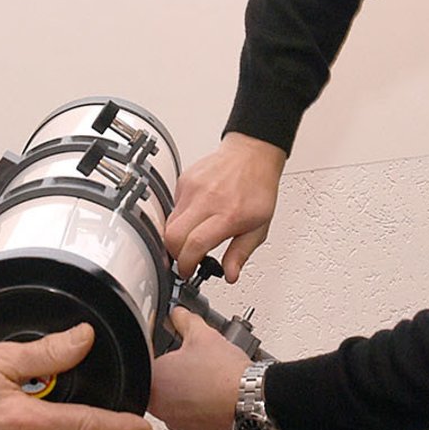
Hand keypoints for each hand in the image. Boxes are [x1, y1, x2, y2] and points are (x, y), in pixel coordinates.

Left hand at [147, 307, 249, 429]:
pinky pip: (191, 417)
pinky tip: (214, 396)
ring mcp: (177, 423)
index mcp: (153, 381)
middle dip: (174, 373)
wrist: (253, 402)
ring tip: (207, 379)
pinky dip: (199, 408)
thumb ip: (184, 321)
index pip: (146, 363)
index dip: (160, 353)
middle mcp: (160, 407)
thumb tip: (179, 315)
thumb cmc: (225, 375)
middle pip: (160, 385)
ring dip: (186, 392)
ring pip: (175, 403)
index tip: (172, 349)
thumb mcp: (202, 335)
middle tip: (193, 363)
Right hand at [163, 133, 285, 281]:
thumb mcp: (259, 227)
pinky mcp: (184, 180)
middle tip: (186, 260)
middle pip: (173, 236)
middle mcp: (207, 199)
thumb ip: (241, 253)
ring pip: (169, 223)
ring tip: (193, 239)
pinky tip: (196, 217)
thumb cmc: (258, 188)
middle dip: (175, 255)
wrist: (253, 154)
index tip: (188, 271)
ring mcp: (193, 188)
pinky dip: (180, 219)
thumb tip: (230, 274)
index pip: (195, 244)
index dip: (187, 264)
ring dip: (178, 237)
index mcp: (228, 214)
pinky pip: (173, 207)